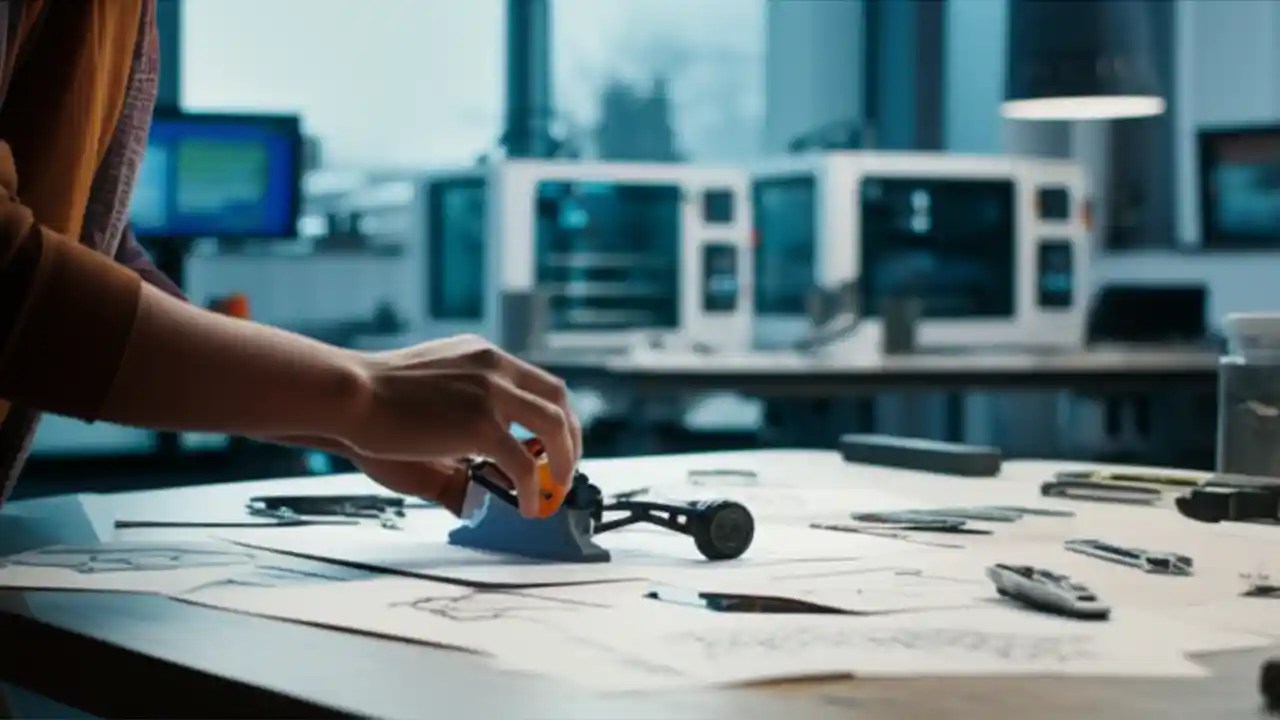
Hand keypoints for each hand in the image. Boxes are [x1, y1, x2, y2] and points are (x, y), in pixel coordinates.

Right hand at [342, 334, 581, 517]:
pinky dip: (534, 488)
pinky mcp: (480, 424)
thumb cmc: (374, 401)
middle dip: (570, 439)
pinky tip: (527, 506)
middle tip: (564, 471)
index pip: (540, 383)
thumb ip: (459, 431)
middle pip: (558, 400)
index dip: (556, 417)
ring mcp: (491, 392)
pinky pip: (524, 463)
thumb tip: (475, 479)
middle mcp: (494, 367)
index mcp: (483, 356)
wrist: (349, 394)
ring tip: (554, 491)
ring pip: (554, 427)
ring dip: (563, 463)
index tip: (555, 445)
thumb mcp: (430, 401)